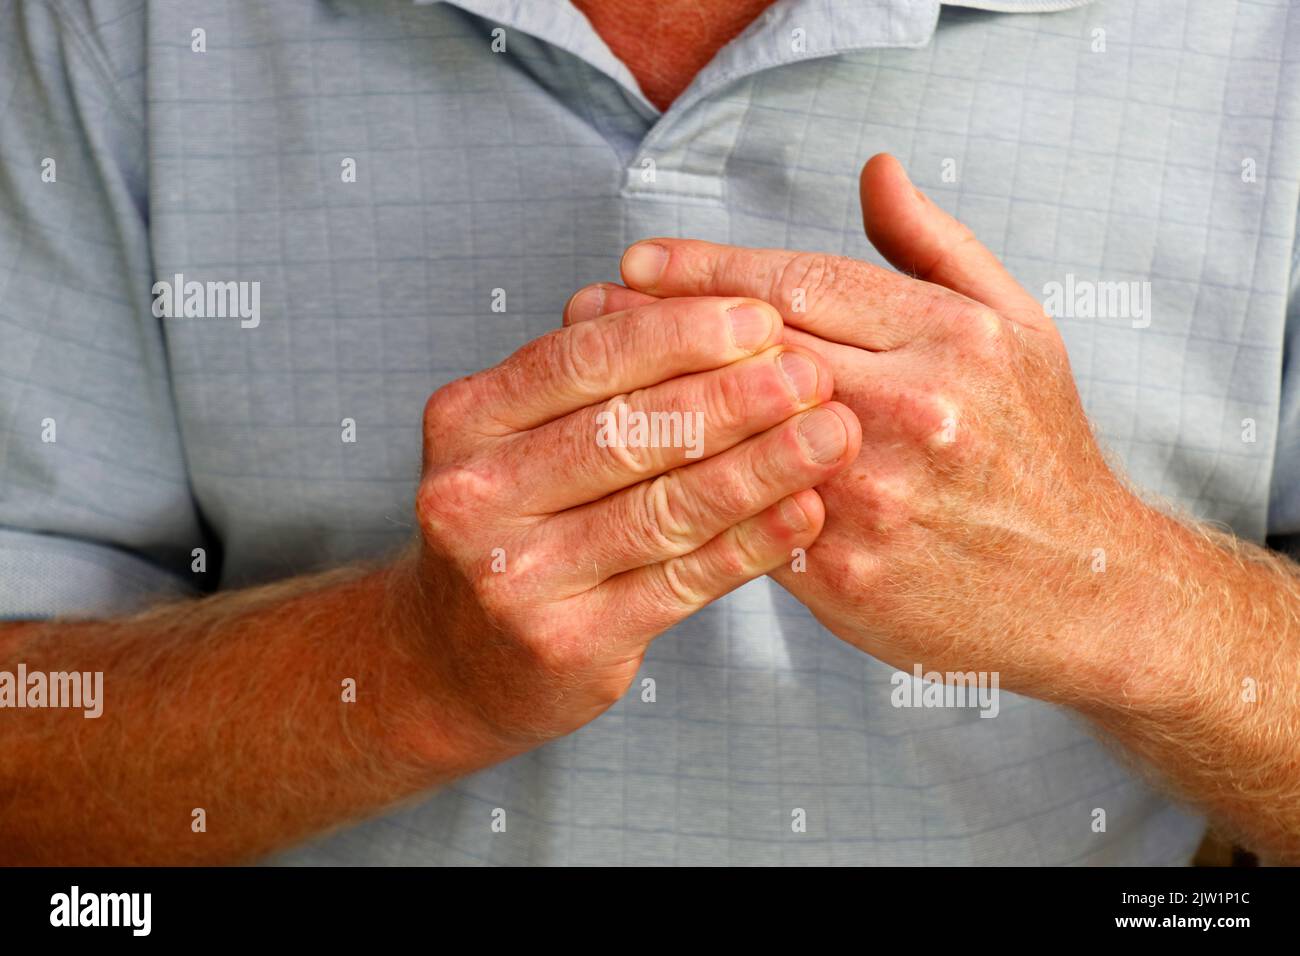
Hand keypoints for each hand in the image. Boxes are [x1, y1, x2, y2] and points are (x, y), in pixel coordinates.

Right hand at [408, 294, 859, 751]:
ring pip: (660, 508)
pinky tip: (803, 512)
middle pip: (624, 432)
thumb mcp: (518, 439)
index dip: (678, 335)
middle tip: (811, 374)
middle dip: (731, 397)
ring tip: (830, 436)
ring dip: (759, 467)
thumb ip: (592, 380)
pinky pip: (679, 583)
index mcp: (466, 419)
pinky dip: (750, 544)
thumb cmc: (514, 525)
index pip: (581, 360)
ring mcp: (514, 576)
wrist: (455, 659)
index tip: (761, 317)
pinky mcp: (565, 644)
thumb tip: (711, 302)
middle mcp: (474, 495)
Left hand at [573, 155, 1155, 700]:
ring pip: (731, 436)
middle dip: (657, 326)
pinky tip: (638, 466)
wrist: (1081, 590)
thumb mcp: (1020, 328)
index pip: (799, 284)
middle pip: (751, 351)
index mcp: (950, 339)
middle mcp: (910, 411)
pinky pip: (743, 518)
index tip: (638, 261)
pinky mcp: (842, 573)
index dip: (706, 269)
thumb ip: (936, 245)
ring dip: (650, 404)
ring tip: (588, 383)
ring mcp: (871, 497)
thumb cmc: (1042, 451)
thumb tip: (875, 170)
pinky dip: (685, 487)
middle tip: (586, 310)